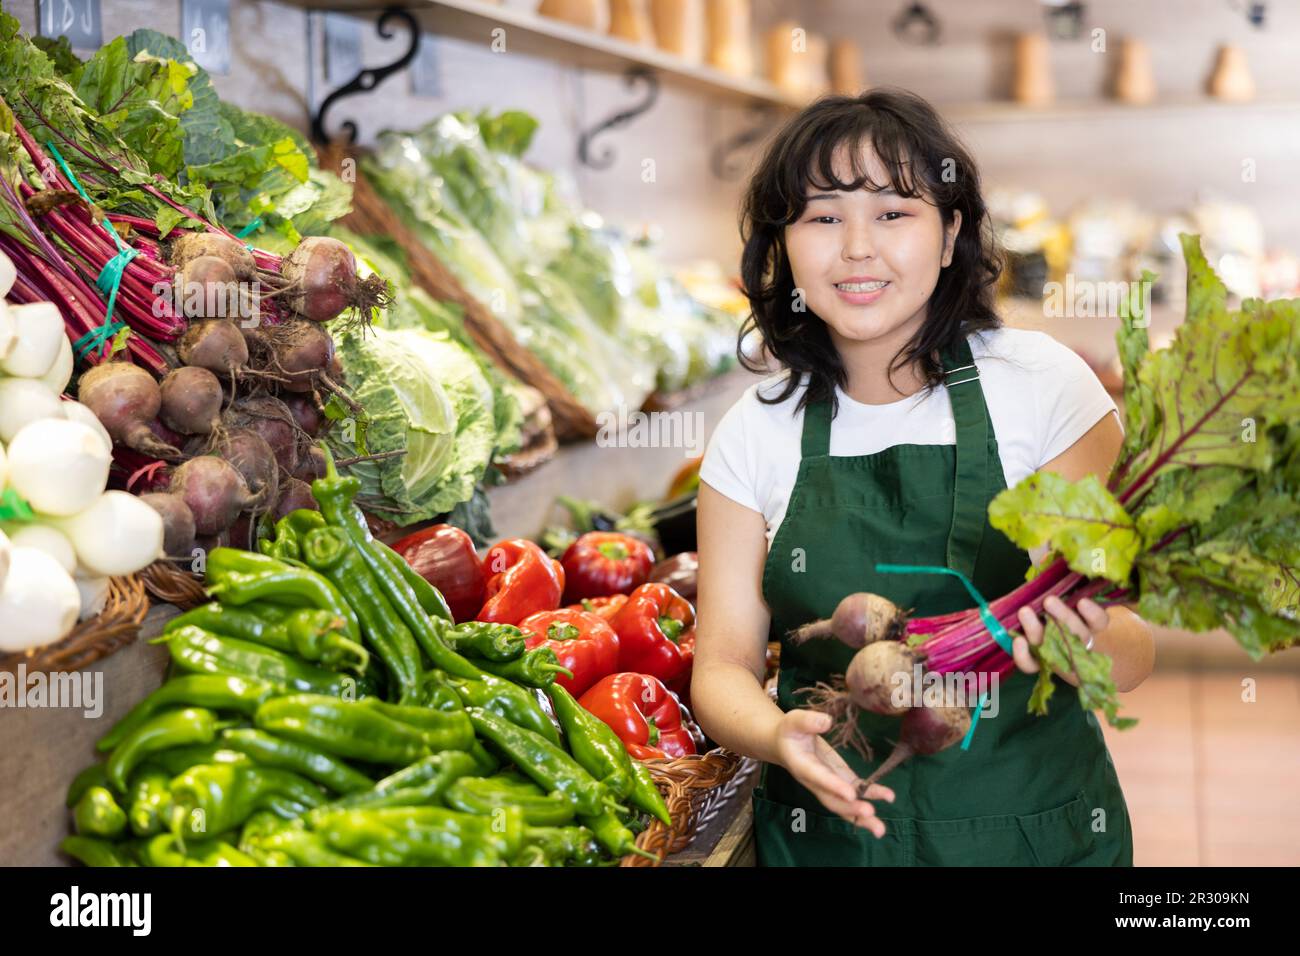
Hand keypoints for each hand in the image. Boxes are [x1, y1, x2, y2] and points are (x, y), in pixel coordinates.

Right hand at [773, 709, 895, 837]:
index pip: (818, 778)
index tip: (850, 794)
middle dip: (850, 809)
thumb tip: (826, 722)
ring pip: (844, 804)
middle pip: (831, 800)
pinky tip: (887, 797)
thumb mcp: (794, 721)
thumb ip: (808, 721)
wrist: (785, 744)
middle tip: (869, 813)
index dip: (833, 786)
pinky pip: (856, 791)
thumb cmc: (790, 731)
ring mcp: (829, 784)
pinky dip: (871, 796)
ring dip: (862, 816)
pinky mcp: (841, 779)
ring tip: (880, 829)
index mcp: (802, 766)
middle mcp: (816, 781)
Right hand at [1013, 595, 1109, 681]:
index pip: (1031, 664)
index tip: (1017, 642)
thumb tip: (1000, 620)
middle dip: (1035, 629)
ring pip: (1073, 633)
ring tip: (1049, 601)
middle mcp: (1061, 649)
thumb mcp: (1036, 634)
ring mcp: (1083, 639)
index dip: (1024, 657)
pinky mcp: (1100, 626)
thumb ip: (1022, 628)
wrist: (1098, 638)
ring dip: (1061, 618)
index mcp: (1044, 656)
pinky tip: (1083, 602)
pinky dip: (1092, 613)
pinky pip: (1098, 622)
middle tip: (1024, 612)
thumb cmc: (1053, 631)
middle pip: (1050, 643)